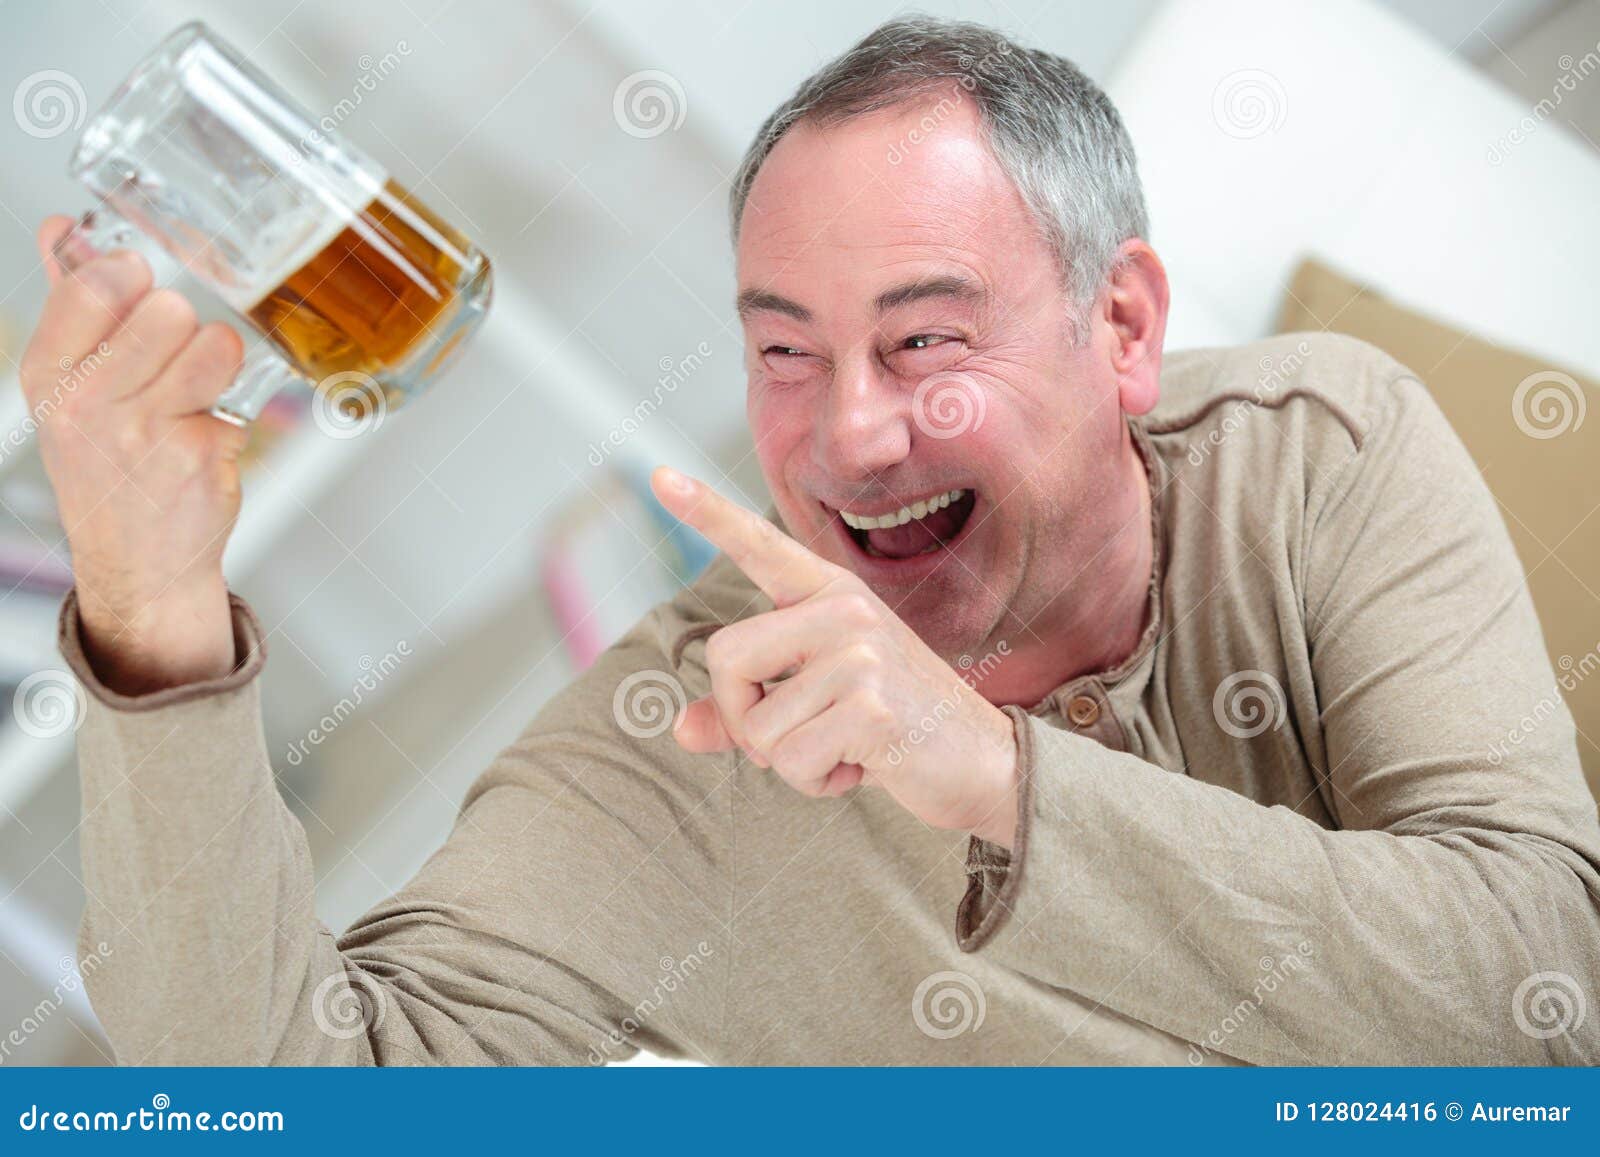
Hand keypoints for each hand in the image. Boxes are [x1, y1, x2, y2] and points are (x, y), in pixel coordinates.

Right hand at [19, 217, 248, 693]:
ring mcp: (145, 430)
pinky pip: (237, 396)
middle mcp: (90, 402)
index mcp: (50, 374)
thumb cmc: (107, 467)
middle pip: (167, 308)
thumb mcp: (67, 387)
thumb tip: (62, 231)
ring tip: (193, 391)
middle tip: (170, 359)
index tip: (139, 288)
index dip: (132, 275)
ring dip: (215, 361)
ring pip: (214, 344)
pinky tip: (202, 435)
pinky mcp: (198, 453)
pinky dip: (229, 411)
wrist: (137, 561)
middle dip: (181, 325)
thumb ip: (71, 304)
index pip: (95, 285)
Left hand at [650, 467, 1019, 847]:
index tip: (658, 477)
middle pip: (724, 656)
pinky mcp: (870, 705)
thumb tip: (681, 729)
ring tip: (846, 750)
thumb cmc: (893, 733)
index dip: (707, 513)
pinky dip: (815, 782)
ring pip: (757, 725)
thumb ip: (748, 714)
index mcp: (830, 595)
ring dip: (788, 762)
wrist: (986, 765)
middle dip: (742, 717)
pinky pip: (791, 760)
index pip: (761, 545)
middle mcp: (843, 609)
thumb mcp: (816, 712)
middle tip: (794, 740)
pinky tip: (862, 767)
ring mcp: (859, 652)